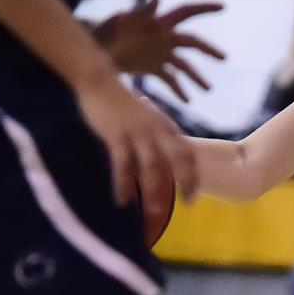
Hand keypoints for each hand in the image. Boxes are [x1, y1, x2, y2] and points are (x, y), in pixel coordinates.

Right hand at [76, 71, 195, 229]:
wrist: (99, 82)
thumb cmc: (122, 103)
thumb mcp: (147, 118)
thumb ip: (157, 136)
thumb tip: (164, 157)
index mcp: (165, 127)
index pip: (187, 152)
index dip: (193, 175)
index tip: (194, 195)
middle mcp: (156, 130)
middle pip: (178, 159)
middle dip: (185, 182)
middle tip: (188, 205)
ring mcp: (137, 134)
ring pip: (151, 167)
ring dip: (154, 191)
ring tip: (154, 211)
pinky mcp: (117, 137)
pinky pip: (123, 166)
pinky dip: (123, 184)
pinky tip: (122, 200)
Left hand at [92, 0, 225, 102]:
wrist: (94, 50)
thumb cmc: (106, 32)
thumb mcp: (121, 21)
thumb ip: (140, 11)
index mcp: (160, 24)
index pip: (186, 13)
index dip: (204, 9)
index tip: (222, 7)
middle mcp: (164, 38)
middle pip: (192, 42)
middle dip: (208, 50)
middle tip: (224, 58)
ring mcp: (160, 54)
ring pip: (184, 66)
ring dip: (196, 76)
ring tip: (208, 89)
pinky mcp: (153, 68)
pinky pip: (170, 80)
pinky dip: (178, 90)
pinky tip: (188, 100)